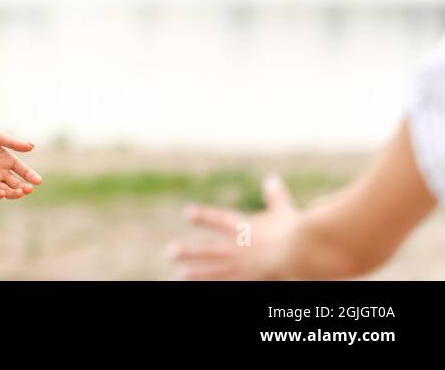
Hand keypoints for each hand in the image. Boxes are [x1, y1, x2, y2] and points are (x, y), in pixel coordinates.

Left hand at [0, 124, 41, 201]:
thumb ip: (12, 143)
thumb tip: (32, 146)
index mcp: (6, 158)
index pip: (23, 170)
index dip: (31, 176)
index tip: (38, 181)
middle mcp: (0, 170)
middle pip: (17, 183)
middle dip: (24, 188)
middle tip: (28, 189)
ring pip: (6, 191)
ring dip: (14, 194)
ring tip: (18, 192)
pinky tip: (1, 193)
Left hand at [166, 174, 299, 279]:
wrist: (299, 253)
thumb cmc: (295, 231)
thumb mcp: (284, 211)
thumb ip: (276, 197)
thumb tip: (272, 179)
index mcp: (245, 228)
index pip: (220, 220)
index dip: (203, 216)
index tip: (187, 214)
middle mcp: (239, 249)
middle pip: (209, 250)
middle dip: (189, 252)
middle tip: (169, 252)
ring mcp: (244, 268)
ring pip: (214, 271)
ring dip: (196, 273)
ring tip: (179, 275)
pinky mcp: (251, 282)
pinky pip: (227, 285)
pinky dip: (214, 286)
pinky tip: (203, 288)